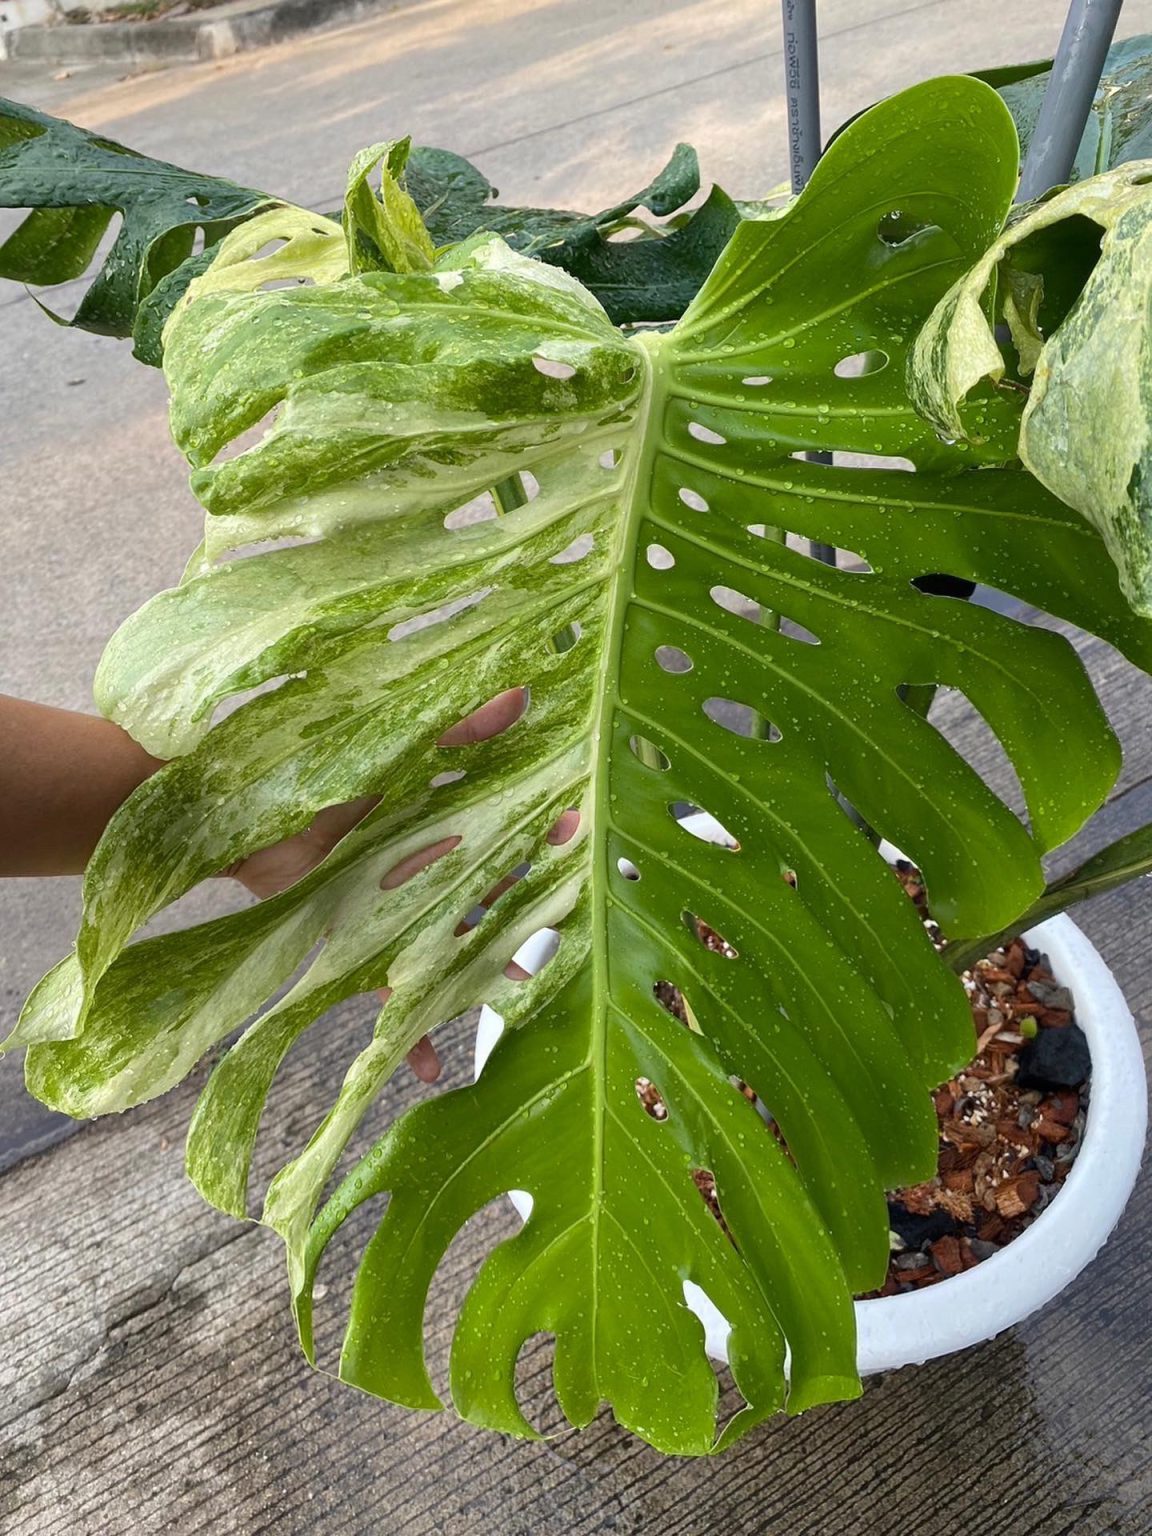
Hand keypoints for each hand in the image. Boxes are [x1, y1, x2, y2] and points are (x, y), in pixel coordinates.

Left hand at [228, 687, 534, 1082]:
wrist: (221, 809)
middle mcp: (420, 853)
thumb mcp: (390, 742)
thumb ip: (454, 728)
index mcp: (434, 802)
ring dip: (483, 968)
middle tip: (570, 931)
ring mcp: (390, 899)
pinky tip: (429, 1067)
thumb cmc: (306, 762)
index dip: (547, 828)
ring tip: (519, 995)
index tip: (585, 838)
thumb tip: (522, 692)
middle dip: (528, 909)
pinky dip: (407, 1029)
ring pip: (450, 940)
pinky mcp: (355, 939)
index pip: (508, 814)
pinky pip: (388, 989)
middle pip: (488, 885)